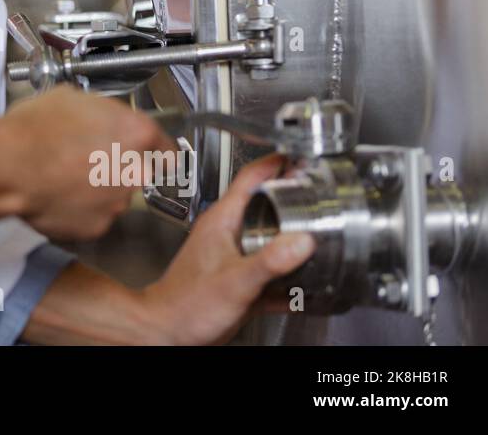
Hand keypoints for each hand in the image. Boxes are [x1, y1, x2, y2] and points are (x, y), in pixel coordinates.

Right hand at [0, 85, 177, 241]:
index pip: (164, 144)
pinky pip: (93, 216)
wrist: (9, 166)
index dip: (153, 145)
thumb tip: (95, 116)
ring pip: (114, 194)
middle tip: (86, 156)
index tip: (150, 150)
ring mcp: (116, 202)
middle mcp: (134, 171)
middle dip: (117, 165)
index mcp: (136, 134)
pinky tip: (58, 192)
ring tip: (64, 173)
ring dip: (97, 187)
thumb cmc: (34, 130)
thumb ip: (99, 112)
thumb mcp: (71, 98)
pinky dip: (80, 208)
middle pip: (136, 169)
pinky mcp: (96, 226)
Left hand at [139, 153, 315, 343]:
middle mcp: (227, 233)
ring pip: (269, 237)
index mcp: (222, 221)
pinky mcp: (239, 278)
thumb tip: (302, 240)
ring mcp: (233, 255)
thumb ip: (269, 261)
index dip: (275, 164)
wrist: (166, 331)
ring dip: (293, 236)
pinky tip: (306, 283)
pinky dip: (289, 273)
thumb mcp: (235, 280)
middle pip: (264, 205)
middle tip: (318, 194)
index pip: (249, 179)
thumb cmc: (186, 305)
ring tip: (321, 233)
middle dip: (291, 198)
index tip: (299, 157)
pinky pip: (270, 269)